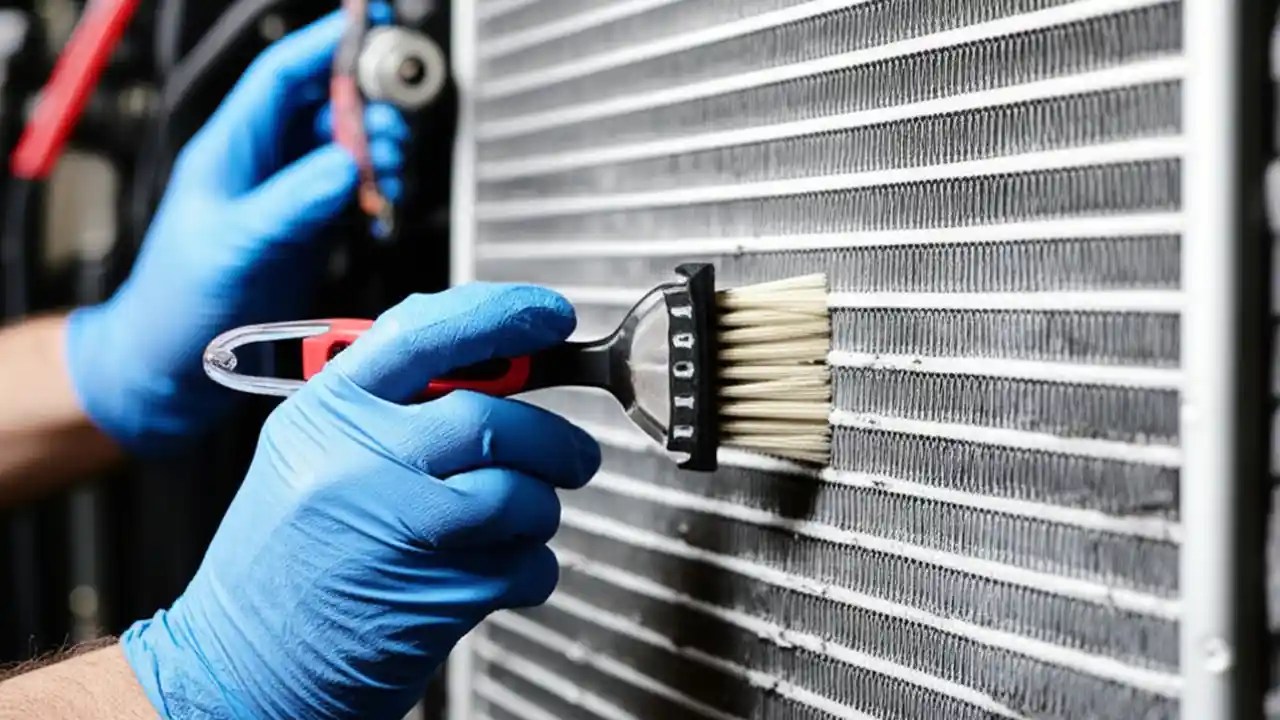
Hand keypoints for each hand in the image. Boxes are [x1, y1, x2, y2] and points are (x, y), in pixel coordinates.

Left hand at [64, 12, 408, 452]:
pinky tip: (385, 203)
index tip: (373, 24)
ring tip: (393, 168)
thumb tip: (346, 164)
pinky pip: (355, 190)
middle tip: (400, 115)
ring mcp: (291, 196)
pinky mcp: (311, 230)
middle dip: (369, 102)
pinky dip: (378, 190)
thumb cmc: (178, 303)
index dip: (328, 43)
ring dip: (379, 149)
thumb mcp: (235, 244)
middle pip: (327, 105)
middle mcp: (265, 164)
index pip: (284, 74)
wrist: (174, 367)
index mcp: (232, 148)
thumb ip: (293, 202)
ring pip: (347, 147)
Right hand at [119, 284, 601, 719]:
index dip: (501, 315)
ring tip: (519, 521)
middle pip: (492, 419)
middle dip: (554, 438)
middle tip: (573, 453)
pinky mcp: (441, 596)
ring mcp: (400, 530)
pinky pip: (528, 563)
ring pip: (523, 493)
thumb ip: (394, 403)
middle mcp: (360, 462)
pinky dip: (532, 568)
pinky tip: (496, 572)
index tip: (547, 317)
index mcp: (327, 413)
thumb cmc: (285, 560)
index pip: (425, 332)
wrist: (244, 667)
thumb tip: (495, 362)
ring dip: (541, 508)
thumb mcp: (312, 453)